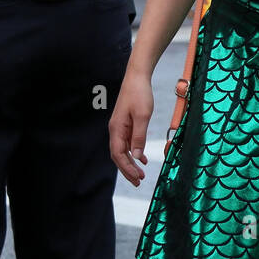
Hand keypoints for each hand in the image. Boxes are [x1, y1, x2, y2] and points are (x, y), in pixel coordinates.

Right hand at [109, 69, 153, 185]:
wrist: (137, 77)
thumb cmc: (139, 94)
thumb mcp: (143, 115)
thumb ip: (139, 137)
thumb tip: (136, 157)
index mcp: (116, 129)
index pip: (118, 154)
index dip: (126, 168)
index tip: (137, 178)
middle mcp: (115, 130)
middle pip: (118, 155)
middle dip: (127, 170)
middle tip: (138, 182)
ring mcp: (120, 127)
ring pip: (123, 150)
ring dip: (131, 163)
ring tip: (140, 175)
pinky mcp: (126, 123)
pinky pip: (128, 142)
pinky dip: (134, 152)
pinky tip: (142, 159)